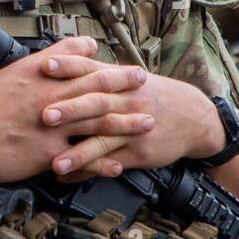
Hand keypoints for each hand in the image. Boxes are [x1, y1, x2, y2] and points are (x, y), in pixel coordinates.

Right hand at [0, 35, 152, 185]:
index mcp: (32, 74)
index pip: (66, 55)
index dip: (85, 51)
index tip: (98, 48)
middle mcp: (50, 94)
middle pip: (95, 83)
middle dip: (122, 80)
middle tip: (142, 77)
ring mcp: (55, 124)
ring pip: (101, 120)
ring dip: (127, 121)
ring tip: (147, 121)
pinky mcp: (52, 152)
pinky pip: (85, 158)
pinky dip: (104, 162)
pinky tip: (120, 165)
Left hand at [39, 55, 224, 179]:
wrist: (194, 118)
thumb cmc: (153, 96)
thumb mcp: (131, 79)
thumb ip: (97, 72)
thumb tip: (60, 61)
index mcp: (121, 81)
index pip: (92, 69)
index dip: (69, 66)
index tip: (46, 65)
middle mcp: (126, 102)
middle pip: (97, 104)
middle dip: (71, 109)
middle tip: (44, 115)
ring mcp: (132, 129)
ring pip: (103, 140)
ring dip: (78, 153)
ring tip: (54, 162)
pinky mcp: (138, 152)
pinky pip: (109, 163)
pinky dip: (87, 171)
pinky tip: (67, 177)